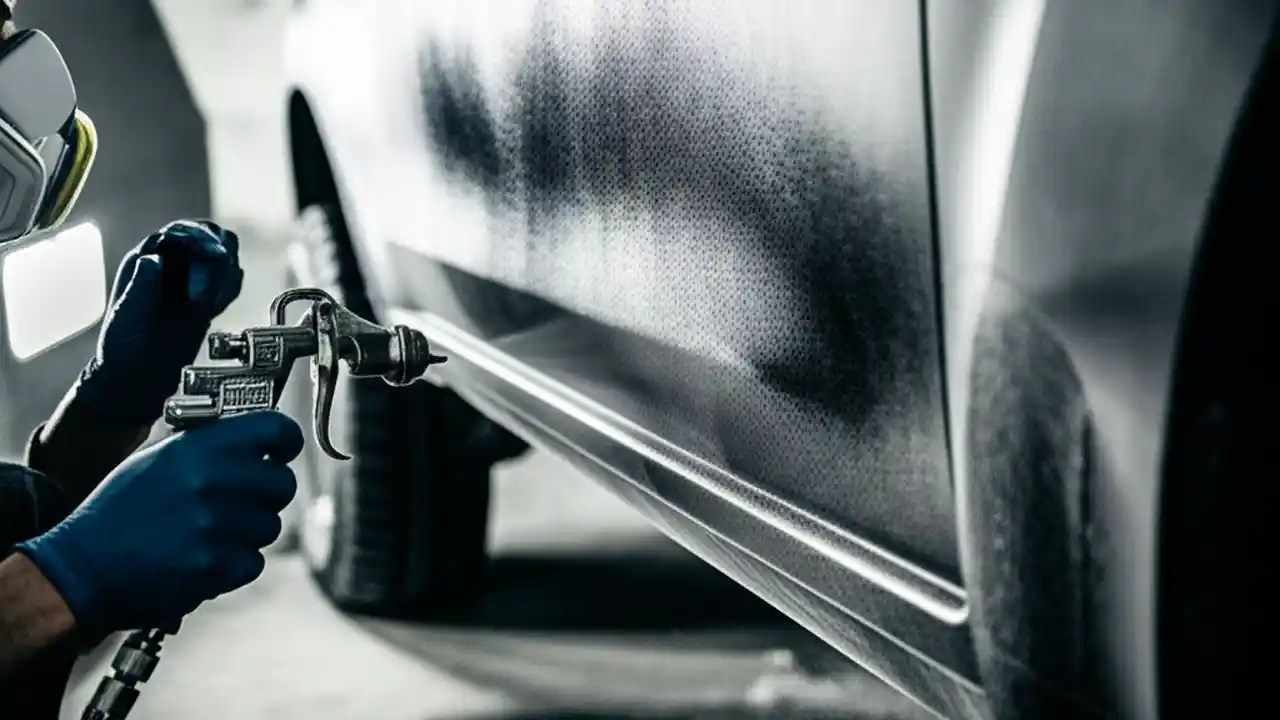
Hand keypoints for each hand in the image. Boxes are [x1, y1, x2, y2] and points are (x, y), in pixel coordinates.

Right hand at [15, 411, 301, 638]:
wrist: (83, 566)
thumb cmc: (120, 510)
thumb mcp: (157, 457)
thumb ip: (208, 445)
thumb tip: (255, 438)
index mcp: (200, 447)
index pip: (276, 428)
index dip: (286, 440)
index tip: (282, 452)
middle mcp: (212, 480)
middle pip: (282, 484)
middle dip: (267, 495)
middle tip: (242, 503)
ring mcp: (216, 524)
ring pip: (269, 526)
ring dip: (247, 533)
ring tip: (208, 534)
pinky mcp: (215, 565)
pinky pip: (252, 562)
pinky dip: (233, 566)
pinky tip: (201, 559)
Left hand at [72, 220, 243, 425]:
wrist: (136, 379)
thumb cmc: (124, 349)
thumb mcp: (130, 313)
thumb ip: (144, 282)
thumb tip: (154, 257)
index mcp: (146, 261)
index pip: (182, 231)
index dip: (201, 239)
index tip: (214, 255)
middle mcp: (169, 266)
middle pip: (209, 236)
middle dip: (218, 255)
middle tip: (212, 284)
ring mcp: (189, 282)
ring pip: (224, 256)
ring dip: (225, 275)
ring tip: (208, 303)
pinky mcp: (204, 300)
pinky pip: (229, 281)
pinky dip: (230, 289)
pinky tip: (213, 308)